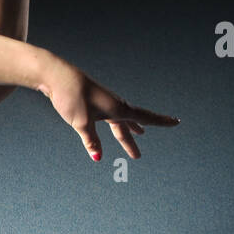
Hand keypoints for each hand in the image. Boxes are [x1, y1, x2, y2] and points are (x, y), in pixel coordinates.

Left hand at [38, 57, 179, 160]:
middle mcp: (112, 105)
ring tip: (135, 138)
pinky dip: (110, 124)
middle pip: (127, 125)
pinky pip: (106, 116)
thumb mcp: (81, 122)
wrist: (56, 76)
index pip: (144, 117)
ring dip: (123, 132)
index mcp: (116, 108)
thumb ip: (91, 140)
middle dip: (131, 141)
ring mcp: (102, 102)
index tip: (177, 122)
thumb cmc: (71, 96)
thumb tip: (98, 157)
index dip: (161, 121)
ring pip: (116, 121)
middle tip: (136, 156)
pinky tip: (108, 126)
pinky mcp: (91, 102)